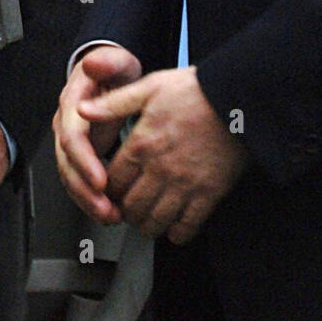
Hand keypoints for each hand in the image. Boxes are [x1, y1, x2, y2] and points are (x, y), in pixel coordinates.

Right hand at [52, 45, 141, 224]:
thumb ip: (108, 62)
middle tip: (106, 209)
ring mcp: (70, 142)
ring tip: (110, 216)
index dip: (85, 161)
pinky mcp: (79, 155)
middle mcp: (66, 125)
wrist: (108, 75)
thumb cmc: (113, 71)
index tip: (101, 180)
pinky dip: (92, 199)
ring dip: (87, 200)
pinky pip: (79, 180)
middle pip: (66, 164)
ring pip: (70, 177)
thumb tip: (93, 64)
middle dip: (85, 190)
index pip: (72, 137)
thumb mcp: (117, 62)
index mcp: (73, 104)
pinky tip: (109, 211)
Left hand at [80, 66, 248, 244]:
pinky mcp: (209, 194)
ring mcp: (185, 184)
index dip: (107, 189)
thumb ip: (114, 103)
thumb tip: (83, 110)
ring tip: (147, 219)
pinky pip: (187, 226)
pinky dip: (177, 233)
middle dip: (125, 211)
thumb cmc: (196, 90)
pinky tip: (175, 227)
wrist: (238, 98)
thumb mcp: (149, 87)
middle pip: (131, 207)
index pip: (112, 181)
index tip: (111, 190)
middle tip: (128, 209)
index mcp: (142, 143)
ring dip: (147, 225)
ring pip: (155, 221)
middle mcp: (160, 169)